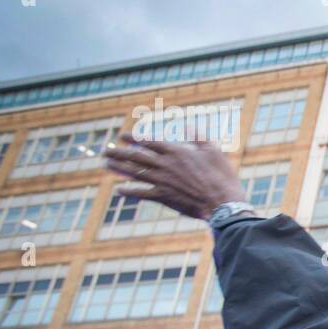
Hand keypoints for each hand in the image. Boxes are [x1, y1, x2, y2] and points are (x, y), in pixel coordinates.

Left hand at [105, 133, 246, 219]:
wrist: (222, 203)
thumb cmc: (221, 176)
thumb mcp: (213, 151)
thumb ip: (199, 137)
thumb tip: (188, 125)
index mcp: (176, 152)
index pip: (150, 142)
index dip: (134, 138)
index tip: (122, 136)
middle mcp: (165, 165)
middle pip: (137, 156)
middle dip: (119, 152)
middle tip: (106, 150)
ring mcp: (163, 181)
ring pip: (135, 172)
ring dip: (119, 168)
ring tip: (107, 164)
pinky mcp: (164, 197)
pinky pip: (142, 192)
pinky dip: (130, 191)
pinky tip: (120, 189)